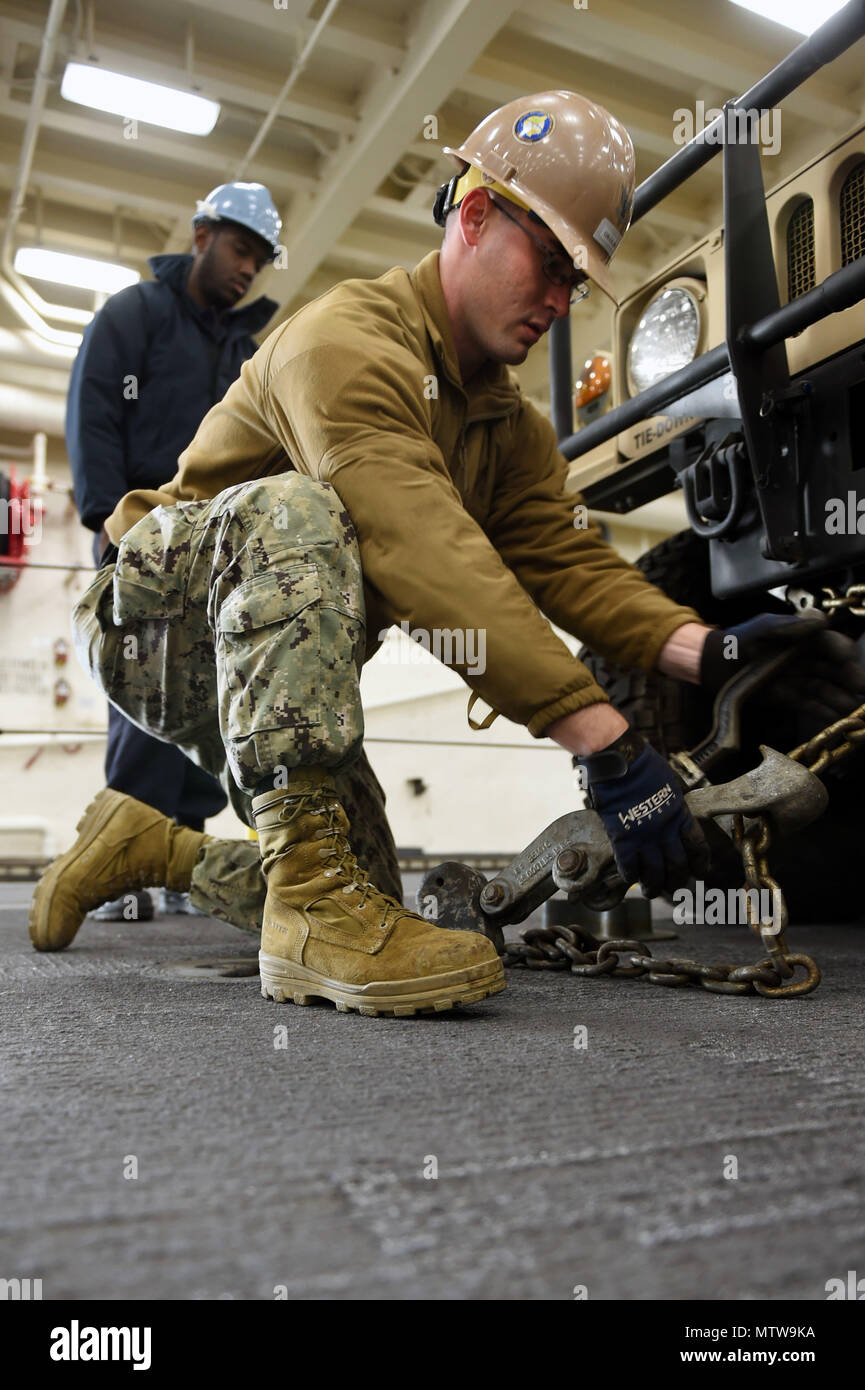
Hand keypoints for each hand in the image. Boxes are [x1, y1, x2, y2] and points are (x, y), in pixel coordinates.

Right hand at [578, 730, 709, 897]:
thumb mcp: (670, 783)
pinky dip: (631, 875)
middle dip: (677, 880)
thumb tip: (673, 810)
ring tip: (651, 891)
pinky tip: (631, 878)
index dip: (700, 862)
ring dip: (653, 885)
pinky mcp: (622, 839)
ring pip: (654, 872)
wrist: (620, 763)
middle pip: (677, 865)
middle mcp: (665, 830)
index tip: (700, 871)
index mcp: (680, 815)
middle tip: (674, 886)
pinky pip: (629, 865)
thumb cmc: (643, 765)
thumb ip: (673, 802)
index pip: (697, 845)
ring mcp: (644, 837)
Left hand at [701, 612, 864, 750]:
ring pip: (826, 689)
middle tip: (861, 692)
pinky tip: (837, 717)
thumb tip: (820, 620)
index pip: (832, 645)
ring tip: (854, 710)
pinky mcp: (789, 696)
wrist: (713, 664)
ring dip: (841, 699)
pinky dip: (824, 711)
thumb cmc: (737, 641)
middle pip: (834, 670)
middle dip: (850, 681)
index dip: (846, 656)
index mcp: (802, 637)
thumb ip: (789, 626)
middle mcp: (805, 657)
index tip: (852, 666)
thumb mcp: (761, 628)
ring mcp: (798, 677)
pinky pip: (811, 704)